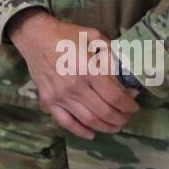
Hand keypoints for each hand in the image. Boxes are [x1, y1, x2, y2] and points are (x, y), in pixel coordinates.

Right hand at [7, 10, 139, 139]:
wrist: (34, 36)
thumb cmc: (66, 35)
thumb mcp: (94, 37)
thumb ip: (112, 54)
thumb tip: (126, 75)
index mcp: (88, 69)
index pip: (115, 96)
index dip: (129, 104)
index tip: (134, 104)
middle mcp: (75, 86)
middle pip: (104, 111)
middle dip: (121, 117)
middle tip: (127, 116)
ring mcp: (60, 96)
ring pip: (88, 120)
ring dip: (106, 127)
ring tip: (116, 125)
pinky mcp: (48, 101)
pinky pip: (66, 122)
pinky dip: (80, 131)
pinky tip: (91, 133)